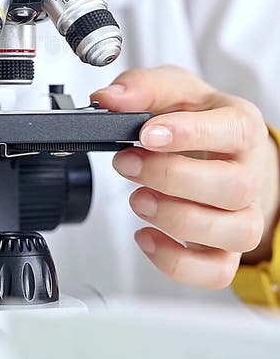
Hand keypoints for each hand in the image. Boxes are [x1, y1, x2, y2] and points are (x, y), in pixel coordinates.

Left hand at [92, 66, 279, 289]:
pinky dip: (177, 262)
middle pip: (232, 186)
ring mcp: (243, 214)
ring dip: (176, 218)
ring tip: (139, 199)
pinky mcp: (227, 250)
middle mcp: (249, 172)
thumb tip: (109, 99)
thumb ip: (141, 87)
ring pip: (231, 230)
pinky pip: (216, 272)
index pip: (232, 130)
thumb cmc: (200, 121)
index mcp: (240, 125)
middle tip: (128, 164)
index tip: (147, 134)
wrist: (225, 153)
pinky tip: (147, 237)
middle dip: (170, 177)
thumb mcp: (173, 90)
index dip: (189, 134)